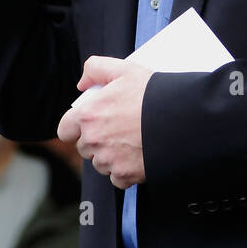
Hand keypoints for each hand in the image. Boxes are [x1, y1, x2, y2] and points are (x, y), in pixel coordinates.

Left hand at [57, 57, 151, 189]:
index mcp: (89, 115)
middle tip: (118, 129)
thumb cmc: (153, 94)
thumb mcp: (124, 70)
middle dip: (97, 140)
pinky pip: (117, 178)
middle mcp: (94, 141)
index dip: (75, 127)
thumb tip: (82, 84)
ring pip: (101, 163)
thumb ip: (96, 69)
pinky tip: (138, 155)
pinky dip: (125, 171)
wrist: (181, 119)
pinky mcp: (125, 175)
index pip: (65, 130)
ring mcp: (108, 160)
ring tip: (131, 141)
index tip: (87, 124)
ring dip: (111, 156)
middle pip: (84, 147)